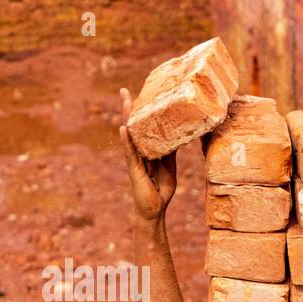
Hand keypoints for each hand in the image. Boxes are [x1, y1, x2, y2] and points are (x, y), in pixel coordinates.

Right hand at [119, 87, 176, 222]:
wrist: (155, 210)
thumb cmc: (161, 190)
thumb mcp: (170, 167)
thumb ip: (171, 153)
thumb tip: (179, 138)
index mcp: (146, 151)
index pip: (142, 128)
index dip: (141, 113)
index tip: (141, 95)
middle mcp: (138, 152)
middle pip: (133, 127)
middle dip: (129, 109)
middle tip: (125, 90)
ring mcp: (134, 160)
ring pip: (129, 135)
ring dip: (126, 118)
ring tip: (124, 101)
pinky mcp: (134, 170)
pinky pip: (129, 153)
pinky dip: (126, 140)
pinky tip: (123, 128)